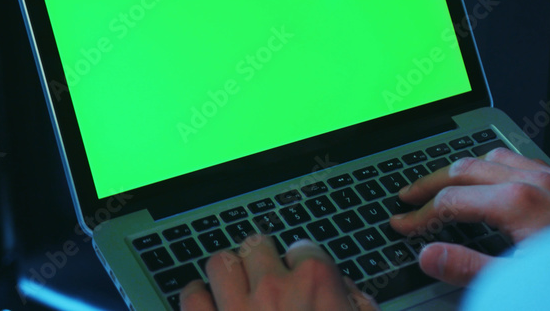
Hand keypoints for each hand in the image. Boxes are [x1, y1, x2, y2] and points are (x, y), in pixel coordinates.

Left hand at [180, 235, 377, 310]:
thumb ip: (358, 305)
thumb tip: (346, 292)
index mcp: (316, 285)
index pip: (303, 247)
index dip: (302, 265)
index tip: (300, 279)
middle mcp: (274, 290)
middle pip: (257, 245)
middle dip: (262, 261)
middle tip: (267, 282)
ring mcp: (236, 309)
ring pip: (220, 262)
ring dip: (227, 273)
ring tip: (234, 287)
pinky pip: (191, 296)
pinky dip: (198, 298)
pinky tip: (209, 305)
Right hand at [389, 147, 549, 285]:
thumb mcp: (516, 282)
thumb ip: (467, 268)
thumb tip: (429, 255)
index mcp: (517, 203)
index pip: (450, 202)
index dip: (419, 216)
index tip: (401, 226)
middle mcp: (534, 180)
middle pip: (463, 169)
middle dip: (430, 184)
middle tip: (407, 197)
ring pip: (491, 156)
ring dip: (462, 170)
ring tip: (443, 186)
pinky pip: (520, 159)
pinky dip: (494, 166)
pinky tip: (492, 181)